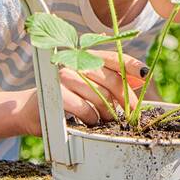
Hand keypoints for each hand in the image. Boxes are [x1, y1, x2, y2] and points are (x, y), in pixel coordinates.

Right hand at [16, 52, 148, 133]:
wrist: (32, 111)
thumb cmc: (67, 99)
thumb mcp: (90, 87)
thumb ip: (113, 80)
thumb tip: (142, 77)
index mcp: (86, 57)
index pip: (116, 57)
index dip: (133, 66)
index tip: (146, 77)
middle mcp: (75, 62)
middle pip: (111, 80)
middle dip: (125, 100)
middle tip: (130, 115)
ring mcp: (65, 77)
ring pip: (100, 96)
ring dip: (108, 113)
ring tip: (107, 121)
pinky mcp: (56, 93)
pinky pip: (84, 108)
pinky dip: (91, 118)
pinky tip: (90, 123)